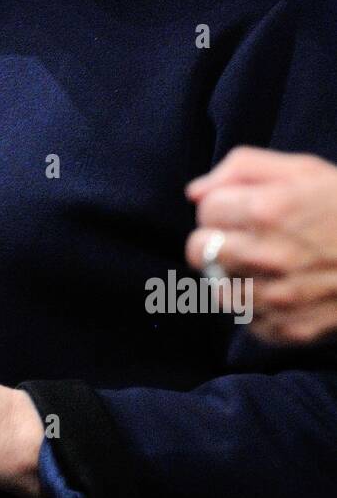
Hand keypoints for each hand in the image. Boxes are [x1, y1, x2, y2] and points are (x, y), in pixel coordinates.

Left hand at [185, 147, 336, 343]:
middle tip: (246, 236)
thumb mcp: (302, 169)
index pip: (205, 210)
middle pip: (198, 250)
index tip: (242, 208)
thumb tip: (195, 192)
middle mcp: (266, 256)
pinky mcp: (287, 329)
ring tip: (265, 264)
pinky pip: (246, 320)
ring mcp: (277, 298)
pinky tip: (282, 288)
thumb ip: (241, 168)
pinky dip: (257, 306)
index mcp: (267, 210)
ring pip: (217, 289)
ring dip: (233, 276)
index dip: (222, 206)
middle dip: (216, 239)